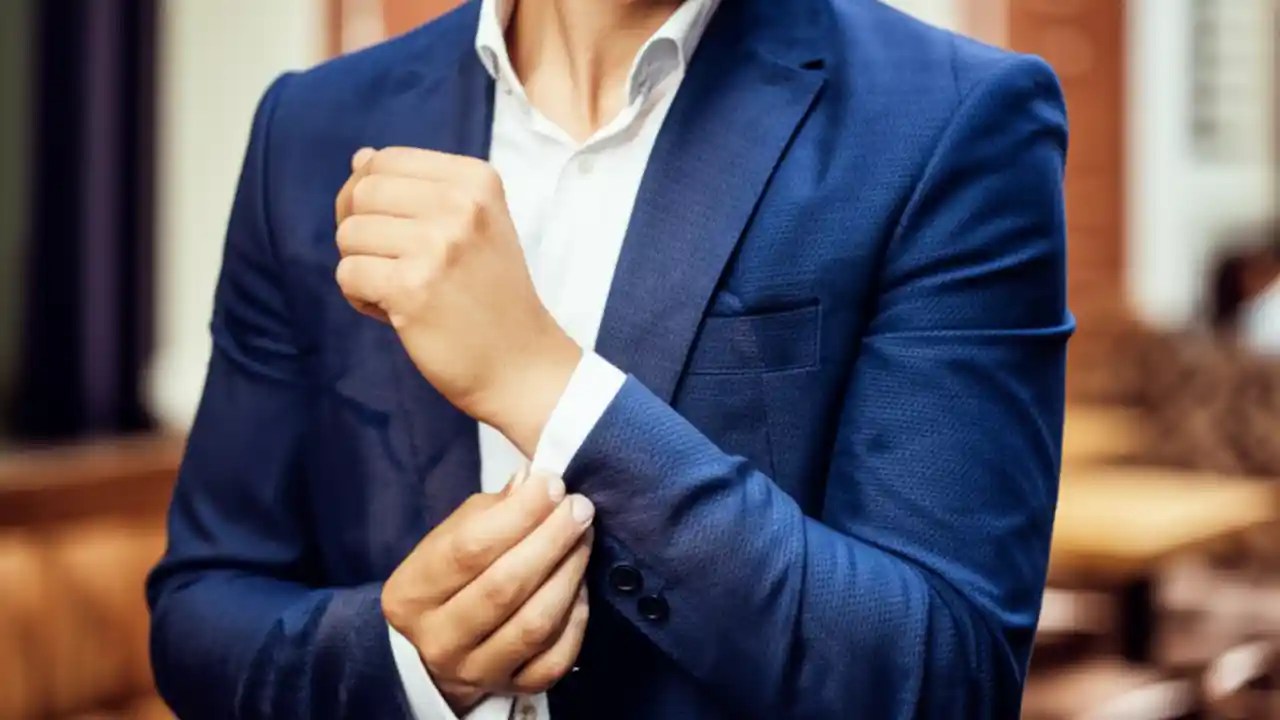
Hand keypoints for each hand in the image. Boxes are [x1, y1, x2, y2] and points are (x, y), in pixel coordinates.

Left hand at [334, 147, 581, 453]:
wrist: (521, 363)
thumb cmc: (491, 294)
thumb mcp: (474, 224)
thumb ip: (420, 187)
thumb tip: (360, 157)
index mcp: (477, 180)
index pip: (385, 160)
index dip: (369, 194)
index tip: (392, 229)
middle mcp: (460, 204)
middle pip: (361, 193)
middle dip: (358, 228)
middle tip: (387, 261)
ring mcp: (437, 245)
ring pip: (349, 234)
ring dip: (360, 264)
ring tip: (397, 288)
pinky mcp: (412, 287)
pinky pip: (348, 273)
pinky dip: (359, 296)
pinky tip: (393, 310)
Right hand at [382, 469, 594, 713]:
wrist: (443, 643)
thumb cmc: (451, 577)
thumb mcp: (453, 536)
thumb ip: (491, 511)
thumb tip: (531, 482)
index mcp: (410, 594)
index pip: (468, 550)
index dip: (517, 515)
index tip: (552, 484)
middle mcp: (438, 640)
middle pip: (503, 587)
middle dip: (550, 540)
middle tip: (579, 508)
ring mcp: (475, 671)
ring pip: (534, 624)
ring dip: (568, 573)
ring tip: (585, 538)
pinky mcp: (512, 689)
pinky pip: (555, 657)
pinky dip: (576, 618)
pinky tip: (581, 584)